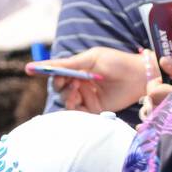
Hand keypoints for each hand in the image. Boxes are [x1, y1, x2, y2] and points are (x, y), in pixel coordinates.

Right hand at [27, 47, 148, 113]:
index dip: (46, 72)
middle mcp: (80, 83)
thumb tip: (46, 64)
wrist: (140, 76)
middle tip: (68, 82)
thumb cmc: (117, 62)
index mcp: (78, 68)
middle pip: (59, 88)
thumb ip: (69, 64)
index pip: (57, 72)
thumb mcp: (91, 58)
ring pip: (66, 100)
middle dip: (60, 85)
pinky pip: (77, 112)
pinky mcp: (94, 109)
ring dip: (67, 96)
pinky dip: (74, 109)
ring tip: (77, 90)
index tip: (31, 70)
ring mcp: (86, 96)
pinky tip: (78, 101)